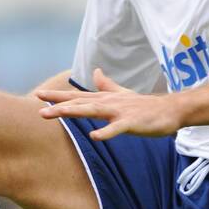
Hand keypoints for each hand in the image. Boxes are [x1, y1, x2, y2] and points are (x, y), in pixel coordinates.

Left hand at [35, 68, 182, 140]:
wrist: (169, 110)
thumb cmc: (145, 105)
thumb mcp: (123, 94)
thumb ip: (107, 85)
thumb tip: (96, 72)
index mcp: (105, 98)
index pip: (77, 97)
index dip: (58, 96)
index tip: (38, 95)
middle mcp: (109, 102)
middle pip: (79, 103)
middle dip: (58, 104)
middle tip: (39, 105)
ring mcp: (120, 112)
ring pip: (92, 111)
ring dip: (73, 111)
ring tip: (55, 114)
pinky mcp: (132, 123)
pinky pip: (117, 128)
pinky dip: (106, 132)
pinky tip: (93, 136)